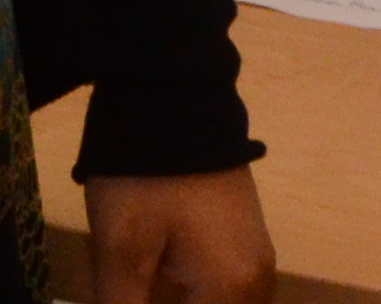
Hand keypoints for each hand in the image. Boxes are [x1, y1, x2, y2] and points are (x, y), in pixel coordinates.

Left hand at [82, 164, 275, 303]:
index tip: (126, 296)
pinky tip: (163, 286)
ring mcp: (257, 258)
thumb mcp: (122, 250)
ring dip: (186, 302)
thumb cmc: (146, 177)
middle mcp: (258, 281)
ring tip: (145, 284)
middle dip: (166, 303)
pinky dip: (198, 297)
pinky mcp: (247, 239)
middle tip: (133, 286)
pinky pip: (226, 291)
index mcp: (233, 289)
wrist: (174, 96)